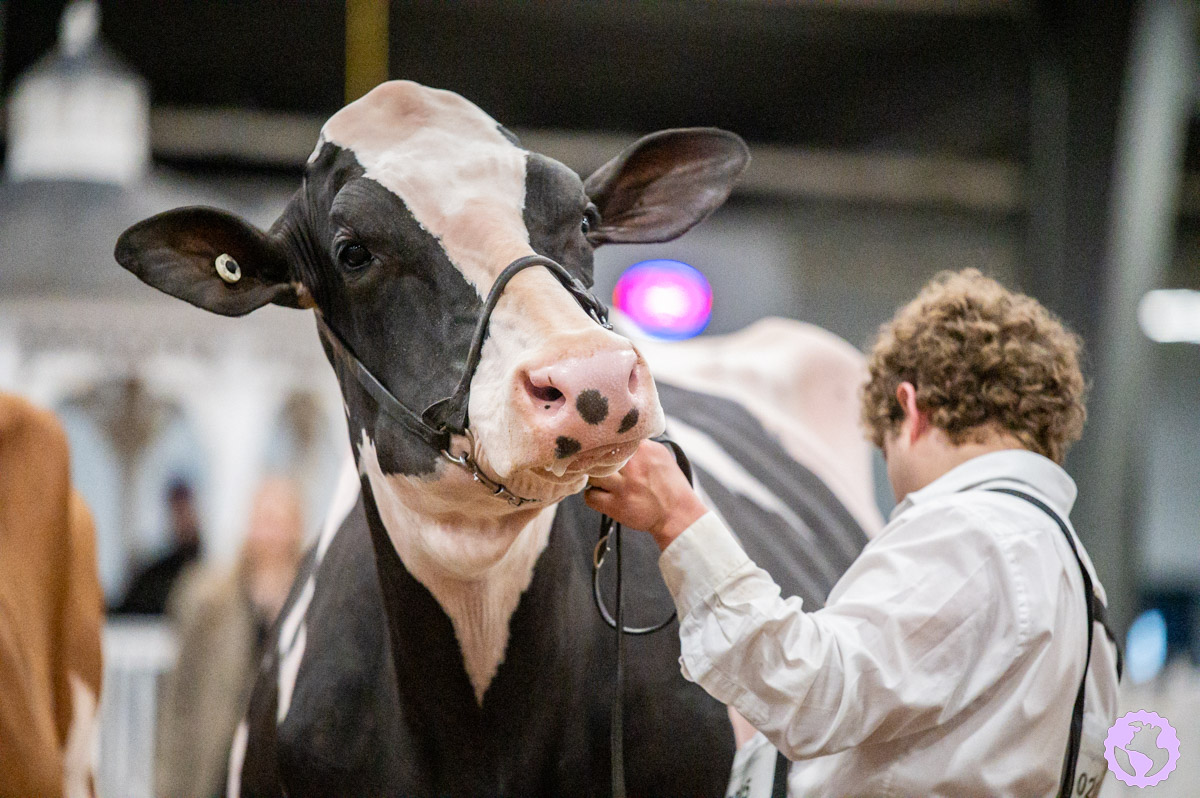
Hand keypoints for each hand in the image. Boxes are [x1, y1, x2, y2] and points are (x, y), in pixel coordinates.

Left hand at [585, 440, 708, 550]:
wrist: (677, 514)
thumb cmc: (668, 484)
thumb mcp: (660, 455)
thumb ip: (639, 444)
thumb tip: (618, 436)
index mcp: (645, 449)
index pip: (613, 437)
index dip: (606, 444)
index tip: (606, 450)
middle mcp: (633, 465)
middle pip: (599, 454)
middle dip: (598, 460)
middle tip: (601, 466)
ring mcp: (624, 486)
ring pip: (592, 474)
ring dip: (595, 477)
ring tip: (604, 481)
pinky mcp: (616, 506)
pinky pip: (589, 496)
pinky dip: (593, 496)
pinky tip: (603, 495)